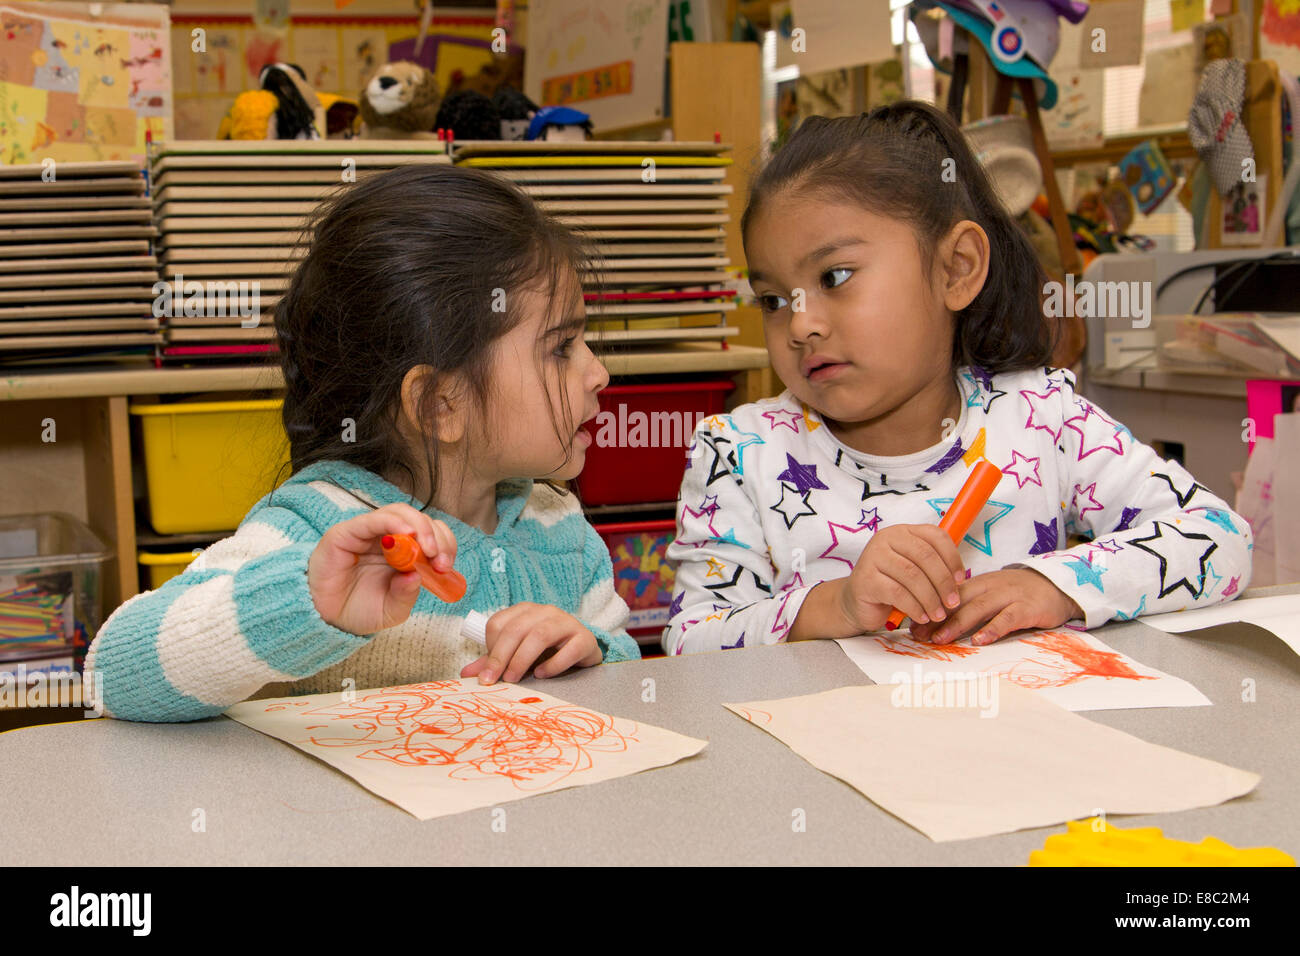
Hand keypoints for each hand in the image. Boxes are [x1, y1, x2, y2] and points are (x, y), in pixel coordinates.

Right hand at [308, 503, 457, 635]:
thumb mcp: (392, 611)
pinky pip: (374, 519)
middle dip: (436, 536)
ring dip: (420, 526)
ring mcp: (368, 533)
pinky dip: (393, 522)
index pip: (431, 536)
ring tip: (427, 549)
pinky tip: (406, 535)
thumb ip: (406, 595)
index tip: (445, 566)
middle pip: (419, 520)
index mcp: (403, 554)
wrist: (324, 620)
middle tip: (440, 559)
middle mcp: (388, 539)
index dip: (444, 545)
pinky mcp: (348, 532)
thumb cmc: (357, 611)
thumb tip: (417, 576)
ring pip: (400, 512)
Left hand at [460, 603, 601, 684]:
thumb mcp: (517, 655)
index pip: (498, 623)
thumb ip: (494, 662)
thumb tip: (465, 675)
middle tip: (496, 681)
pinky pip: (569, 649)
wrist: (583, 652)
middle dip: (501, 656)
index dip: (490, 649)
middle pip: (516, 629)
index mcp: (524, 611)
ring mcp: (566, 622)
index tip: (490, 672)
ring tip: (515, 679)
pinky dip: (553, 664)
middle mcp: (545, 611)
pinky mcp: (584, 638)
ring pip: (540, 635)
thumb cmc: (547, 652)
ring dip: (523, 659)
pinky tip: (543, 675)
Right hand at [836, 524, 965, 633]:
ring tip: (939, 614)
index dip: (953, 558)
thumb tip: (960, 578)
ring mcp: (873, 557)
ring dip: (931, 599)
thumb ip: (933, 566)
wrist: (856, 602)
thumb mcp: (914, 570)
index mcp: (902, 531)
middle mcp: (886, 539)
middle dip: (944, 582)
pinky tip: (922, 617)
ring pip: (913, 576)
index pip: (935, 536)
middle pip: (925, 556)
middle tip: (952, 603)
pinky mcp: (866, 579)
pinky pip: (898, 593)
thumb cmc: (891, 586)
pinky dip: (915, 608)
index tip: (961, 581)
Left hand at [909, 568, 1083, 645]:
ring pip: (979, 608)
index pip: (948, 595)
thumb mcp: (990, 594)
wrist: (1057, 585)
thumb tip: (934, 624)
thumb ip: (967, 606)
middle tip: (919, 635)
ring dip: (958, 624)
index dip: (928, 609)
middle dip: (936, 618)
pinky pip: (1008, 618)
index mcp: (978, 583)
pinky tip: (980, 640)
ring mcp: (1009, 596)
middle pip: (958, 600)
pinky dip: (993, 629)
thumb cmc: (1018, 594)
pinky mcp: (1028, 607)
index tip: (911, 626)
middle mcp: (990, 587)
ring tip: (940, 639)